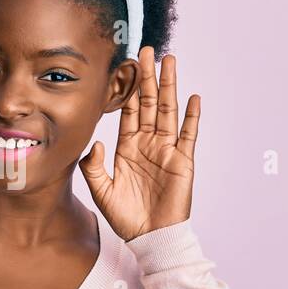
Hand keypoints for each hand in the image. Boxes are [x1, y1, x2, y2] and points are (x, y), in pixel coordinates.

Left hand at [79, 46, 200, 240]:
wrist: (150, 237)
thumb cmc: (126, 217)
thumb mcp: (101, 191)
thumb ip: (94, 167)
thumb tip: (95, 144)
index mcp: (128, 147)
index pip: (128, 111)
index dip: (127, 89)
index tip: (125, 66)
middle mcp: (148, 143)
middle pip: (150, 103)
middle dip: (148, 77)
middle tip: (146, 50)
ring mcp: (167, 150)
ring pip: (168, 111)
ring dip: (169, 86)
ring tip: (169, 61)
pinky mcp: (183, 161)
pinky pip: (188, 135)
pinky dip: (191, 116)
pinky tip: (193, 98)